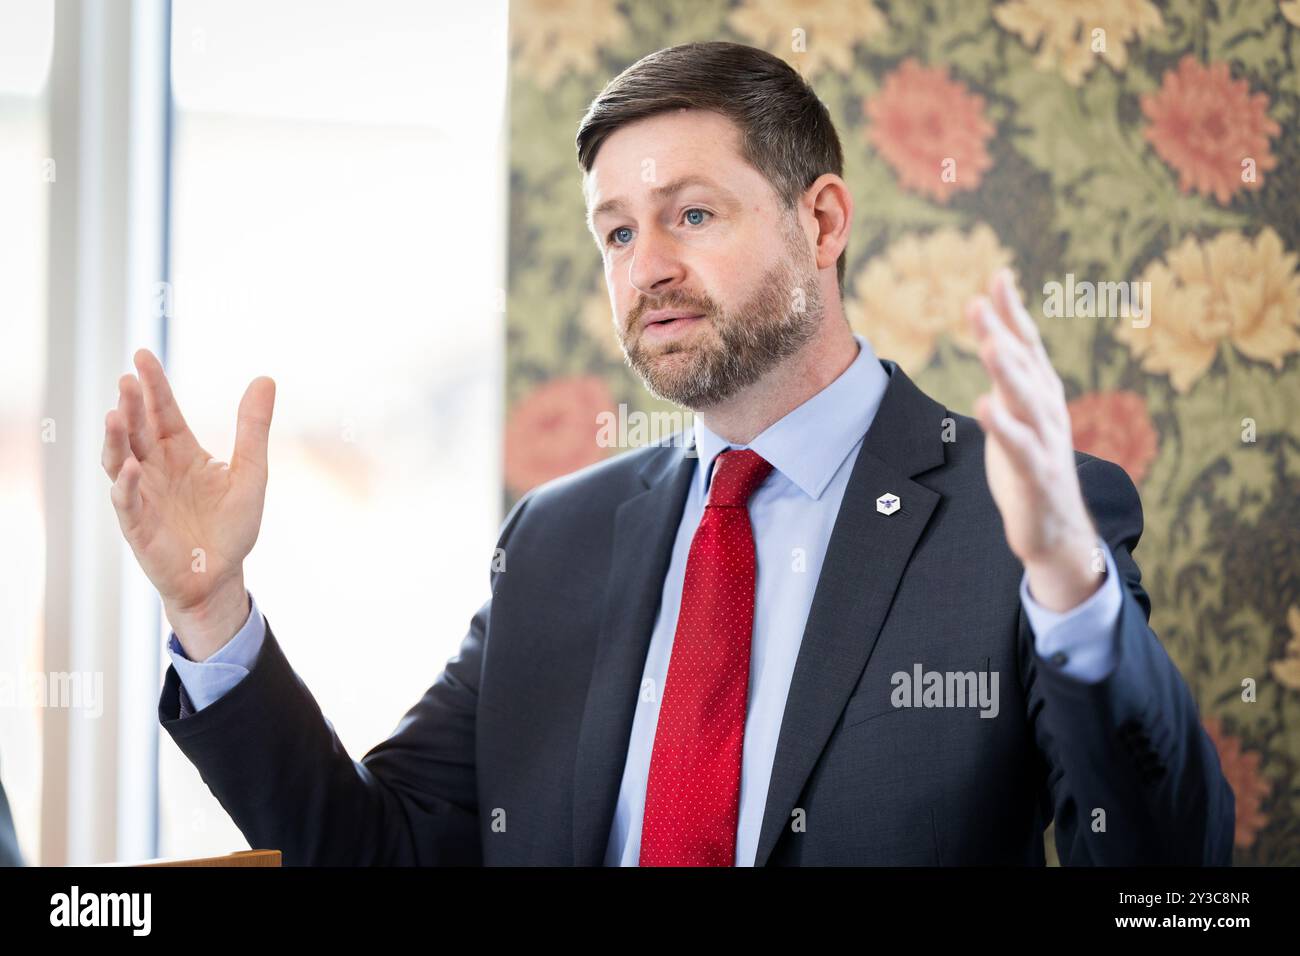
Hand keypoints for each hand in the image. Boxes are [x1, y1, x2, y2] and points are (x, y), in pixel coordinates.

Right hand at [102, 349, 275, 658]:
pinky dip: (127, 485)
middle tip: (128, 378)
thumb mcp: (251, 471)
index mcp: (181, 453)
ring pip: (121, 460)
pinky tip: (132, 468)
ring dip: (117, 438)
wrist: (221, 576)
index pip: (163, 413)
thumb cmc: (232, 526)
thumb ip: (253, 427)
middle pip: (139, 430)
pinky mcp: (139, 526)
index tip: (143, 355)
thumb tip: (265, 378)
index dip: (154, 386)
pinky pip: (128, 502)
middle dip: (132, 405)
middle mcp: (156, 469)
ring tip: (115, 414)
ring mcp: (144, 496)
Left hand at [967, 270, 1102, 612]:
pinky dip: (1003, 426)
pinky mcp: (1035, 474)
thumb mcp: (1018, 415)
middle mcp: (1047, 410)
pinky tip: (985, 406)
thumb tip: (997, 335)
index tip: (999, 275)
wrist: (1056, 530)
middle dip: (1002, 330)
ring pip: (1024, 399)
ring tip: (989, 343)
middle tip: (978, 299)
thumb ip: (1010, 378)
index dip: (1013, 311)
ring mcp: (1044, 441)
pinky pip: (1018, 446)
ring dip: (1007, 370)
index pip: (1027, 344)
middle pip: (1023, 363)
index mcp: (1041, 393)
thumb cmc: (1031, 467)